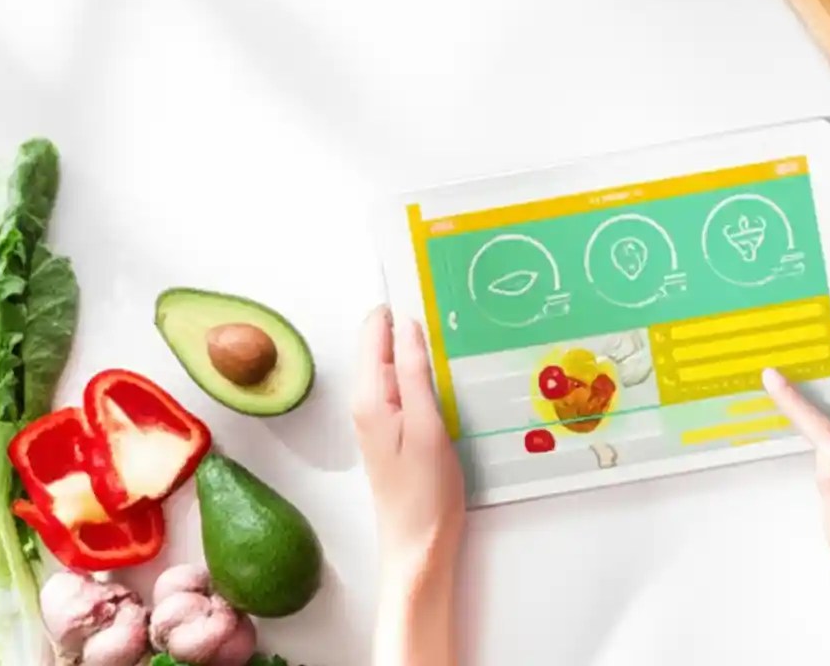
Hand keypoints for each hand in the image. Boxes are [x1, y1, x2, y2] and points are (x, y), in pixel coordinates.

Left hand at [354, 306, 463, 665]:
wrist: (418, 546)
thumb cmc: (425, 492)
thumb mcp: (426, 425)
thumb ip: (414, 372)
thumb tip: (408, 321)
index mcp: (370, 395)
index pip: (376, 328)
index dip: (401, 304)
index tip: (435, 284)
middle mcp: (369, 400)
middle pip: (385, 342)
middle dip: (414, 321)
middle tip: (456, 305)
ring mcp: (381, 415)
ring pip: (398, 363)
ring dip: (423, 347)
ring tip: (460, 331)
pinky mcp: (396, 429)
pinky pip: (407, 385)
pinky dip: (426, 372)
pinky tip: (453, 371)